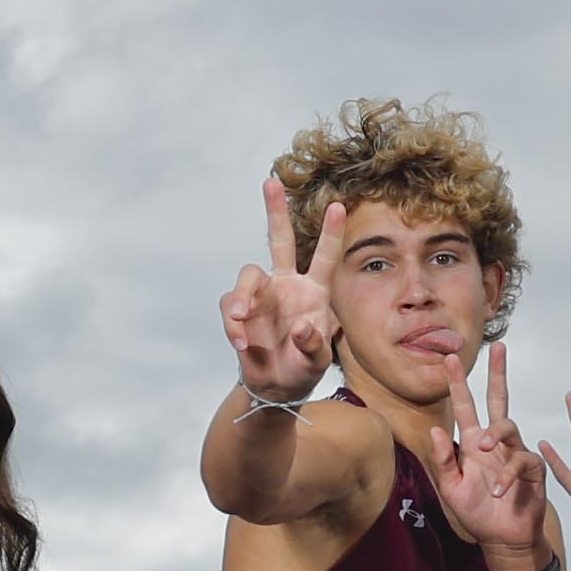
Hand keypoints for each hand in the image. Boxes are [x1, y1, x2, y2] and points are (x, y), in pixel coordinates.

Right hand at [219, 177, 341, 402]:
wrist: (275, 388)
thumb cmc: (302, 369)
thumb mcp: (317, 362)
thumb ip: (314, 345)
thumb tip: (300, 325)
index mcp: (314, 292)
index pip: (325, 258)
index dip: (332, 234)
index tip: (339, 206)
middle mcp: (287, 286)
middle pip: (280, 241)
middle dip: (275, 212)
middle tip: (271, 183)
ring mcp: (261, 297)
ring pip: (248, 275)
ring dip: (242, 297)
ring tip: (241, 320)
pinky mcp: (239, 312)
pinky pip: (231, 308)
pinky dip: (233, 325)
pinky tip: (241, 343)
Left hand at [421, 341, 547, 555]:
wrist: (502, 539)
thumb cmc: (477, 514)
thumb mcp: (451, 489)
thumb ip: (443, 460)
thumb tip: (436, 429)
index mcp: (473, 443)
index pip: (465, 406)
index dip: (458, 383)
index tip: (450, 358)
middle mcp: (495, 442)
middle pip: (498, 400)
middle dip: (498, 374)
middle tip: (499, 348)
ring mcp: (514, 452)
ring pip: (509, 426)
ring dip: (495, 434)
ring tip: (483, 447)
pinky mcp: (532, 468)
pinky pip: (521, 460)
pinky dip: (507, 474)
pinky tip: (497, 490)